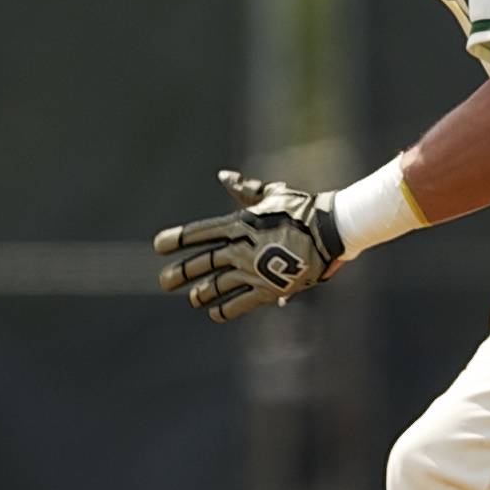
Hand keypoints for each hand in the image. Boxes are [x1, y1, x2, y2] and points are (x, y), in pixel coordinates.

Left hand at [153, 168, 343, 321]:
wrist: (330, 229)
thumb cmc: (302, 208)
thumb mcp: (271, 194)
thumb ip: (245, 190)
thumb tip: (223, 176)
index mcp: (238, 225)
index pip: (200, 233)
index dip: (177, 239)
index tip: (159, 245)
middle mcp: (240, 249)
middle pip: (202, 263)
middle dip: (180, 273)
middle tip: (164, 282)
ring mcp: (252, 270)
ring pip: (217, 286)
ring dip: (202, 294)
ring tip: (193, 299)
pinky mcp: (268, 289)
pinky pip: (239, 303)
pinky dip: (225, 310)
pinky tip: (215, 313)